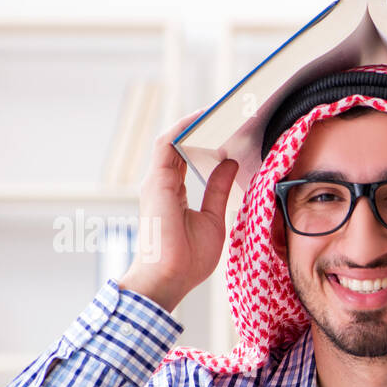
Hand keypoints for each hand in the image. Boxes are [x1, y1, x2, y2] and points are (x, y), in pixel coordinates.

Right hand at [120, 109, 237, 312]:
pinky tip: (204, 117)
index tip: (226, 126)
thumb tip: (229, 164)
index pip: (185, 156)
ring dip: (195, 121)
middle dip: (201, 125)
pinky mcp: (157, 181)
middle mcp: (161, 182)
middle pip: (180, 144)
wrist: (169, 278)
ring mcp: (156, 180)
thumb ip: (217, 189)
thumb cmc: (187, 259)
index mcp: (172, 192)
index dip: (203, 139)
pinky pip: (168, 143)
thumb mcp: (213, 219)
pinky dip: (185, 127)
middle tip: (228, 110)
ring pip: (173, 138)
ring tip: (220, 107)